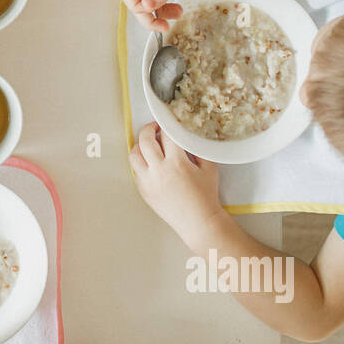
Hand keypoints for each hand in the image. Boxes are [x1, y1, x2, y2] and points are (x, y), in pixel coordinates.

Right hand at [119, 0, 213, 31]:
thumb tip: (146, 5)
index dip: (141, 10)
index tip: (157, 18)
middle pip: (134, 2)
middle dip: (150, 16)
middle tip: (166, 24)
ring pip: (143, 4)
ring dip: (159, 13)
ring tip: (177, 12)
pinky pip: (150, 1)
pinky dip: (162, 8)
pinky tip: (174, 8)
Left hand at [129, 122, 223, 240]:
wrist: (198, 221)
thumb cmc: (206, 196)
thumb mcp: (209, 168)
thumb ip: (198, 149)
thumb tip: (188, 136)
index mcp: (177, 162)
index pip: (167, 135)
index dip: (168, 125)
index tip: (169, 122)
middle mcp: (159, 170)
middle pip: (145, 140)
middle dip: (149, 128)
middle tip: (155, 127)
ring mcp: (148, 181)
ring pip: (134, 155)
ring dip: (139, 145)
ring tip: (148, 144)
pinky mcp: (143, 191)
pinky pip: (136, 171)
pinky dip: (141, 163)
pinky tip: (150, 162)